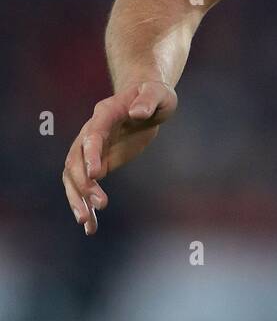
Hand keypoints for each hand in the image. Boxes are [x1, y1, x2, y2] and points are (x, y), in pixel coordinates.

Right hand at [62, 80, 176, 233]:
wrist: (147, 100)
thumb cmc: (155, 95)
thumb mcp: (158, 94)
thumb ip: (148, 100)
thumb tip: (137, 112)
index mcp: (105, 114)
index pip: (92, 135)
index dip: (91, 153)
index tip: (95, 173)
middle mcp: (91, 132)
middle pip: (76, 160)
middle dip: (83, 183)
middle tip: (99, 204)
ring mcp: (92, 149)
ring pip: (74, 176)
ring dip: (77, 198)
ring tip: (86, 222)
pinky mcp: (99, 162)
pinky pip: (86, 185)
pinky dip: (85, 204)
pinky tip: (90, 226)